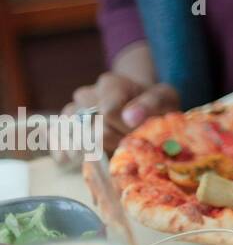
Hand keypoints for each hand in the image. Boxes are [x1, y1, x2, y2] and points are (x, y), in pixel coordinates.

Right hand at [53, 74, 178, 160]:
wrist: (141, 106)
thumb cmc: (154, 103)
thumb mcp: (163, 98)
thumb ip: (149, 104)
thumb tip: (129, 117)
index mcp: (112, 84)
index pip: (109, 111)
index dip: (123, 127)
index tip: (136, 131)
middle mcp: (88, 94)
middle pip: (87, 124)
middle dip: (106, 139)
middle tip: (123, 142)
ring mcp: (74, 110)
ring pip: (66, 130)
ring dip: (82, 147)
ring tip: (98, 153)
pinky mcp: (66, 126)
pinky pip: (56, 138)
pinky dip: (62, 151)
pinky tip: (71, 160)